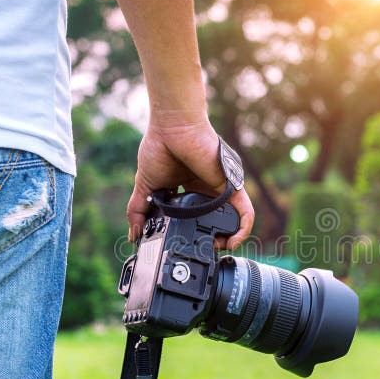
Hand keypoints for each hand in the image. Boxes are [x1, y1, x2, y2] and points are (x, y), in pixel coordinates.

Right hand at [126, 117, 254, 249]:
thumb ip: (139, 210)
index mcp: (189, 191)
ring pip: (232, 221)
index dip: (190, 234)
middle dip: (211, 241)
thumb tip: (134, 235)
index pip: (194, 218)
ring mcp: (220, 190)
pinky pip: (245, 212)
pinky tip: (233, 241)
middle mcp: (207, 191)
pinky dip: (242, 229)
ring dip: (228, 239)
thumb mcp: (145, 185)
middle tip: (201, 251)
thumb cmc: (159, 147)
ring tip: (217, 249)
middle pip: (214, 222)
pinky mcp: (230, 186)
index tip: (183, 244)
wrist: (172, 127)